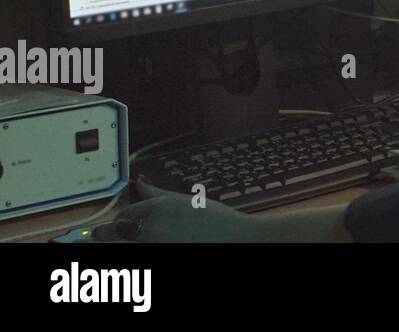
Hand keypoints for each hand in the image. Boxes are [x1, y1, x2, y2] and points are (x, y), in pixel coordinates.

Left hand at [95, 181, 352, 241]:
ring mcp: (152, 247)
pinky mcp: (156, 262)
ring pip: (119, 248)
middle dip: (108, 237)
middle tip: (109, 239)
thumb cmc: (218, 223)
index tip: (119, 230)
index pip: (121, 217)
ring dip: (120, 245)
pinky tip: (149, 254)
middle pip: (108, 236)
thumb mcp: (186, 202)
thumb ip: (157, 194)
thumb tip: (138, 183)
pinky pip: (134, 264)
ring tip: (131, 243)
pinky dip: (136, 258)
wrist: (241, 241)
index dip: (118, 224)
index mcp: (157, 209)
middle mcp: (150, 229)